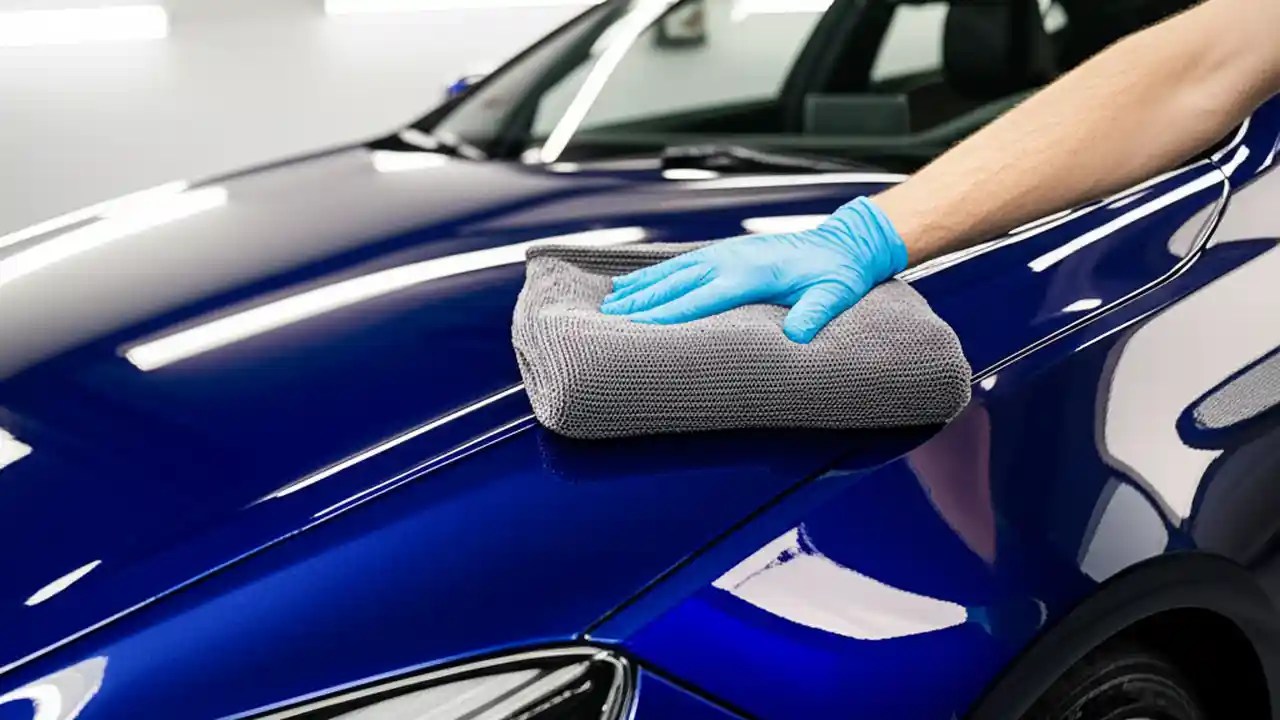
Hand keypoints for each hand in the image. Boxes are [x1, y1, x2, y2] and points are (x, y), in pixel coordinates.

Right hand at [600, 197, 908, 342]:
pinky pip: (680, 265)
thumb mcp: (834, 295)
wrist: (845, 243)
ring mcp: (724, 253)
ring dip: (639, 288)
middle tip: (607, 320)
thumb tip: (797, 337)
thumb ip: (814, 314)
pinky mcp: (724, 252)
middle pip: (674, 285)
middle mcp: (729, 260)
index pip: (699, 299)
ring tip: (608, 304)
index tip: (635, 327)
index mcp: (750, 274)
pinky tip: (631, 284)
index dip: (665, 315)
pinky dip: (652, 275)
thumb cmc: (838, 273)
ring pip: (671, 273)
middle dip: (639, 303)